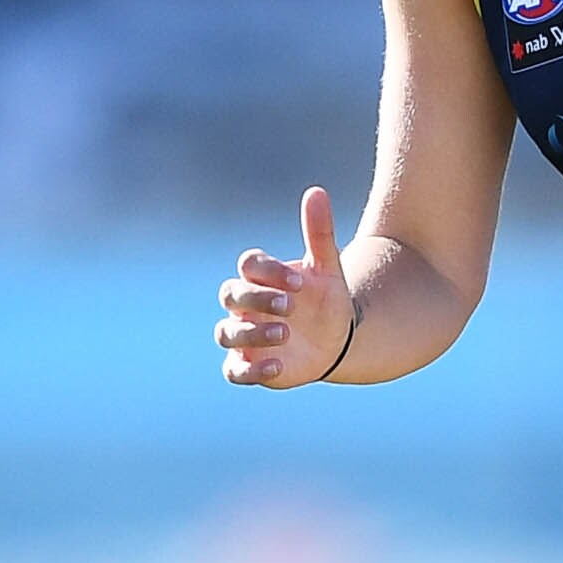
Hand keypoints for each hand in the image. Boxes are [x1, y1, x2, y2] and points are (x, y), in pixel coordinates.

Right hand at [217, 186, 353, 388]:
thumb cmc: (324, 298)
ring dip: (251, 334)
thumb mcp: (326, 267)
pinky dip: (250, 370)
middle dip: (255, 299)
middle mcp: (244, 305)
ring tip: (285, 334)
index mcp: (260, 276)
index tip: (300, 282)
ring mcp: (242, 336)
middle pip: (230, 296)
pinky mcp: (247, 365)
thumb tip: (316, 191)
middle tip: (290, 307)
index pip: (248, 265)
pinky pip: (234, 370)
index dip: (269, 271)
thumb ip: (318, 231)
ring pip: (226, 333)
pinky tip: (278, 366)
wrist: (335, 340)